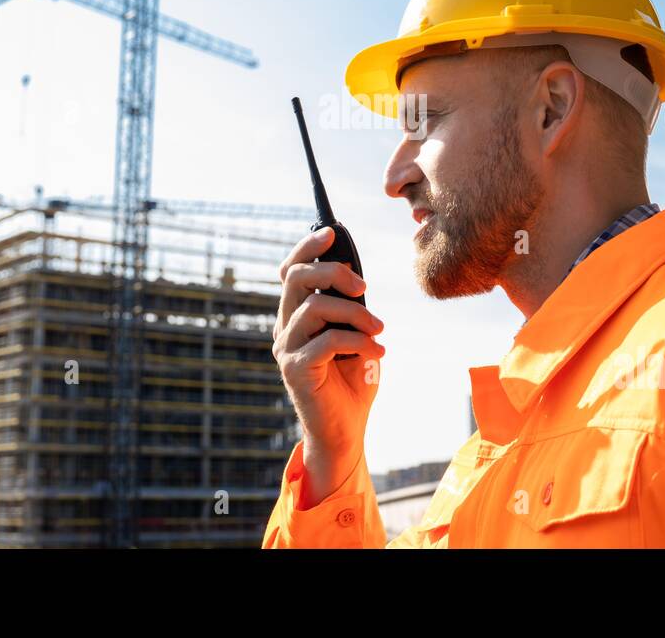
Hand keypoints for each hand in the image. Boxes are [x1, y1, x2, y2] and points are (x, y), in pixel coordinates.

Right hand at [272, 226, 384, 506]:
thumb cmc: (351, 382)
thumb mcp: (355, 335)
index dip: (306, 247)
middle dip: (334, 272)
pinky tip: (378, 352)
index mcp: (295, 316)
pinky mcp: (296, 369)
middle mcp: (284, 328)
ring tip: (380, 329)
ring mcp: (287, 348)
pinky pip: (329, 340)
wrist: (345, 431)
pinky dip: (360, 341)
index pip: (290, 271)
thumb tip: (355, 278)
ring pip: (316, 307)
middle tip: (364, 287)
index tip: (331, 233)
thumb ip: (349, 308)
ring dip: (357, 313)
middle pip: (297, 279)